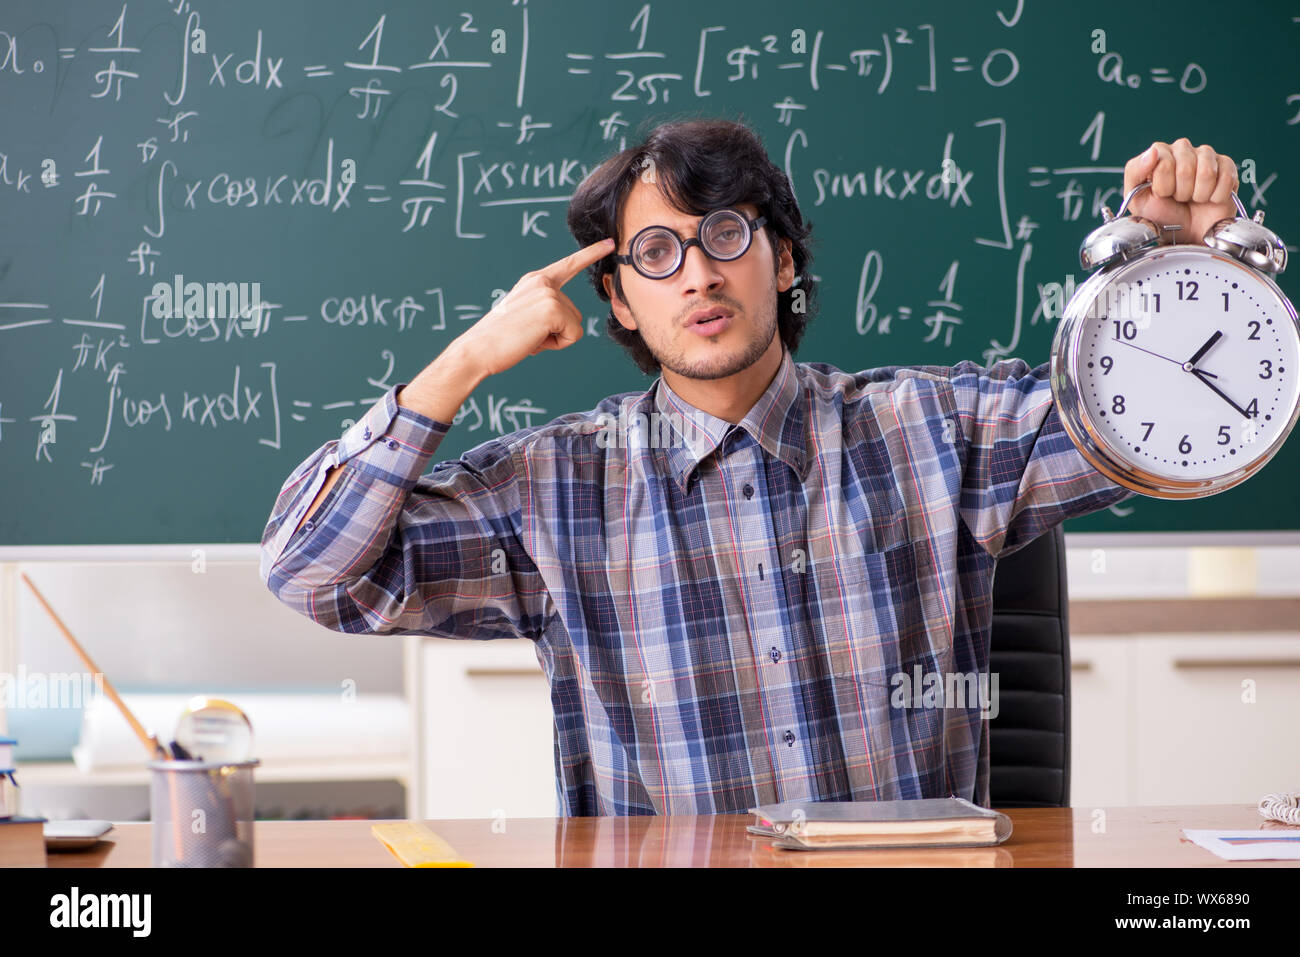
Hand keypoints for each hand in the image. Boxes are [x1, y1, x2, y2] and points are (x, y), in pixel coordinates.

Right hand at [452, 237, 614, 377]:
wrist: (478, 349)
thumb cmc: (499, 339)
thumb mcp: (525, 314)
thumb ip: (545, 309)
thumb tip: (568, 324)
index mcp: (535, 281)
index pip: (568, 264)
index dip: (591, 254)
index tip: (610, 243)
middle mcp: (542, 282)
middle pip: (575, 314)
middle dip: (557, 332)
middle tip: (528, 334)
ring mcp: (548, 294)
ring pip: (574, 326)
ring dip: (555, 339)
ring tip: (528, 337)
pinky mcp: (552, 309)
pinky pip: (573, 336)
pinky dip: (556, 345)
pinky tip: (534, 341)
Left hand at [1122, 138, 1238, 244]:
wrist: (1185, 234)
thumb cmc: (1161, 216)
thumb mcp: (1137, 198)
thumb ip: (1135, 171)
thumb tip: (1152, 151)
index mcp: (1159, 154)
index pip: (1163, 160)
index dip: (1163, 184)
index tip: (1162, 194)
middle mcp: (1182, 150)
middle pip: (1186, 167)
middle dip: (1181, 191)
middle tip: (1178, 198)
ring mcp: (1206, 155)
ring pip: (1207, 172)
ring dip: (1198, 194)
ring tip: (1192, 198)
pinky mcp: (1227, 165)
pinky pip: (1226, 177)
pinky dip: (1216, 196)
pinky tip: (1209, 198)